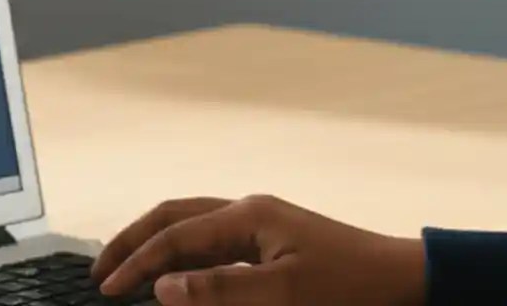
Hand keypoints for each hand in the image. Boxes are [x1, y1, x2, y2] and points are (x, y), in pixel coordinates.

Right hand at [90, 195, 425, 305]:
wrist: (405, 282)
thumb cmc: (350, 287)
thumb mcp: (282, 296)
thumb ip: (219, 290)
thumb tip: (163, 286)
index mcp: (248, 215)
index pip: (175, 236)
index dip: (137, 263)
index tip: (106, 289)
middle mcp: (249, 211)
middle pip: (174, 216)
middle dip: (134, 240)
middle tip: (101, 271)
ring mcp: (261, 225)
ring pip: (192, 226)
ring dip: (158, 246)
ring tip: (128, 270)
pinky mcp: (272, 243)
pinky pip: (214, 243)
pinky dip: (186, 257)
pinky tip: (177, 278)